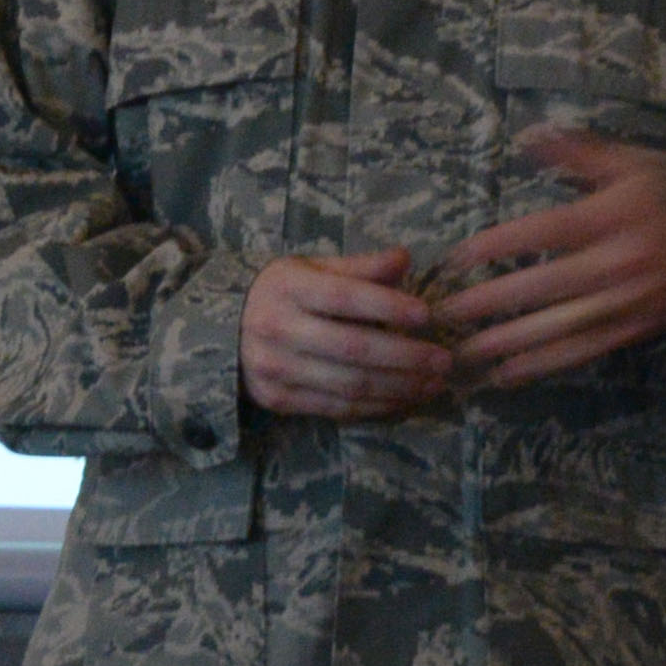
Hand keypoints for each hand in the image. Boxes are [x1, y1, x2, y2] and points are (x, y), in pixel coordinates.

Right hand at [244, 250, 454, 420]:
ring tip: (433, 383)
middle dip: (406, 356)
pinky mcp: (278, 400)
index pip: (345, 297)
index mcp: (288, 288)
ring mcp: (276, 369)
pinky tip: (404, 398)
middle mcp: (278, 328)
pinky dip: (376, 406)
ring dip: (399, 387)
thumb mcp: (311, 269)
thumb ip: (359, 267)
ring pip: (349, 384)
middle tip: (444, 359)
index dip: (388, 306)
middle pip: (353, 348)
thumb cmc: (281, 294)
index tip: (426, 315)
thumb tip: (404, 258)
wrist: (221, 331)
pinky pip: (337, 408)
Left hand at [431, 128, 665, 385]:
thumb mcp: (628, 163)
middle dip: (493, 301)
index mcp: (616, 217)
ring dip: (511, 341)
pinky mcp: (634, 330)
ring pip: (562, 326)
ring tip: (467, 352)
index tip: (458, 257)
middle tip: (446, 312)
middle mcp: (622, 263)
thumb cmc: (663, 199)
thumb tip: (528, 135)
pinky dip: (544, 365)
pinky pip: (583, 352)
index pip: (548, 231)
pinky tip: (507, 374)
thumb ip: (577, 151)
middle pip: (547, 285)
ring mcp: (630, 302)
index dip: (501, 244)